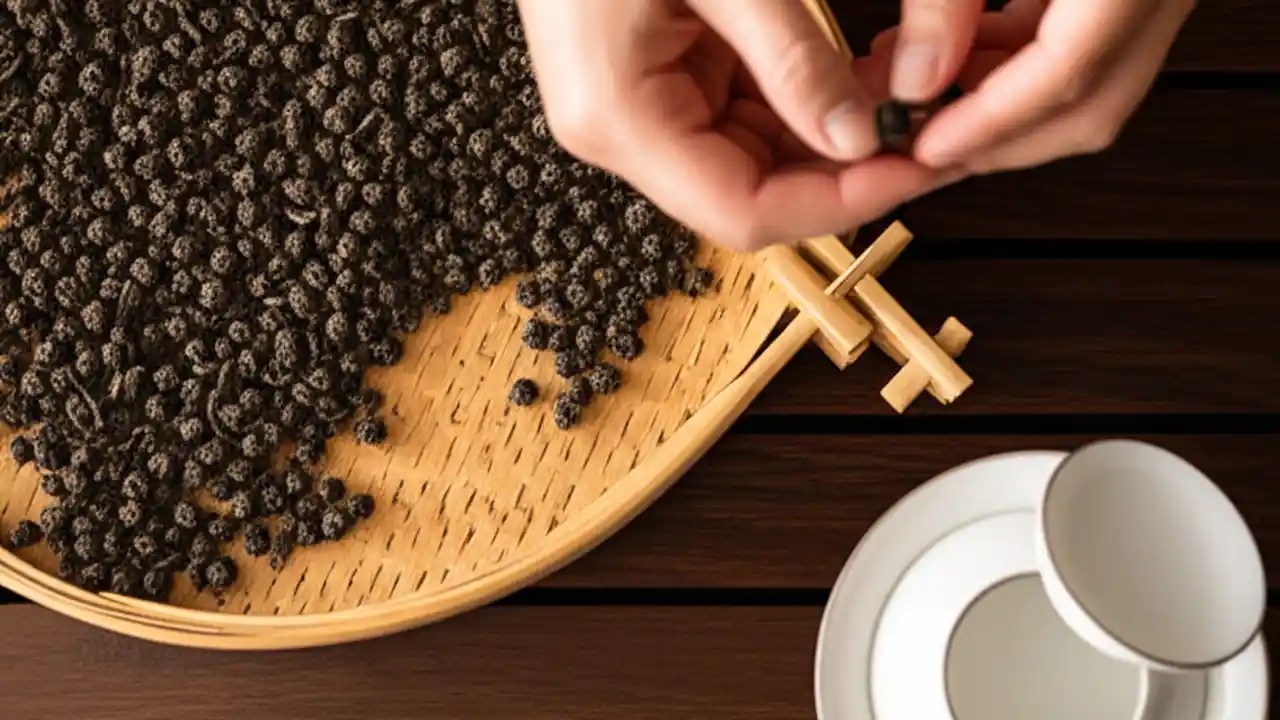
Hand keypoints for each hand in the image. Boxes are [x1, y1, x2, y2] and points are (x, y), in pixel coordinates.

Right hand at [517, 0, 954, 250]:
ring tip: (899, 98)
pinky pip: (739, 115)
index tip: (912, 166)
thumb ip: (793, 60)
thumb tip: (861, 139)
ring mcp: (635, 105)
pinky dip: (800, 103)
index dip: (837, 202)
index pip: (742, 211)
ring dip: (827, 138)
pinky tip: (854, 78)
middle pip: (749, 195)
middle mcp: (619, 127)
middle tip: (923, 134)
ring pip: (751, 160)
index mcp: (619, 116)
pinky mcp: (655, 78)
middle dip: (841, 171)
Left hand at [876, 0, 1195, 174]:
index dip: (987, 124)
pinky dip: (1018, 62)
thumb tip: (914, 80)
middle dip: (995, 139)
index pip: (1065, 78)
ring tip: (917, 92)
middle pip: (1088, 105)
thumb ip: (946, 2)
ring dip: (998, 101)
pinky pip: (1083, 43)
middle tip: (916, 143)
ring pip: (1087, 82)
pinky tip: (957, 53)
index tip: (923, 148)